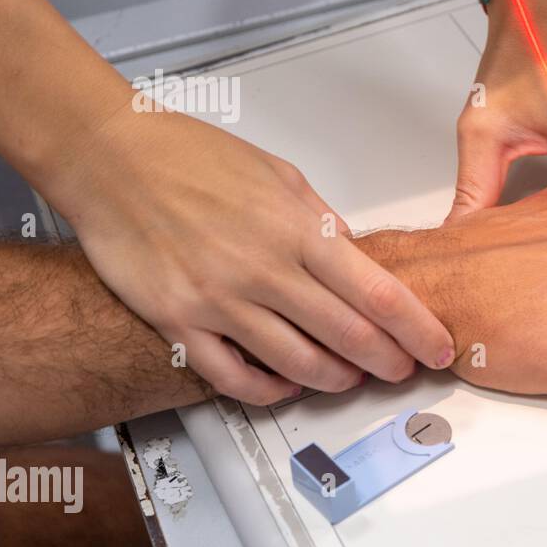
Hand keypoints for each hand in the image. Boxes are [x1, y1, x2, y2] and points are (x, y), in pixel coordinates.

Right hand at [56, 107, 454, 404]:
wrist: (109, 157)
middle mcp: (263, 269)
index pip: (379, 293)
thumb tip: (354, 255)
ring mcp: (219, 301)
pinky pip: (234, 378)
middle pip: (349, 337)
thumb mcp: (279, 174)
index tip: (437, 346)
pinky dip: (270, 390)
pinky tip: (287, 385)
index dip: (417, 329)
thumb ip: (321, 221)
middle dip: (388, 361)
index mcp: (298, 229)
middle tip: (403, 368)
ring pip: (299, 365)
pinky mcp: (178, 322)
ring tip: (350, 377)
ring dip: (336, 379)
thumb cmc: (189, 156)